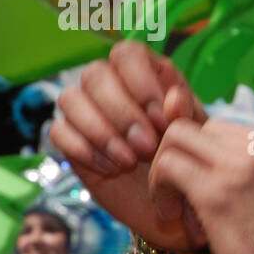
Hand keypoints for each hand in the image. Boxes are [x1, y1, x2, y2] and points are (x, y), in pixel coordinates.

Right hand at [50, 42, 208, 251]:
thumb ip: (186, 113)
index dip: (141, 82)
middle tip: (147, 147)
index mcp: (144, 72)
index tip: (162, 119)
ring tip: (130, 161)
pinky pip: (59, 131)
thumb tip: (173, 96)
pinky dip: (84, 149)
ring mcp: (87, 110)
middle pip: (95, 75)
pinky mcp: (71, 138)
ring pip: (71, 99)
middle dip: (122, 113)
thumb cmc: (186, 157)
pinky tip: (113, 168)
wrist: (170, 200)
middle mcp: (111, 84)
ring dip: (101, 131)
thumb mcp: (194, 136)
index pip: (127, 53)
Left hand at [147, 118, 253, 253]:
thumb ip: (253, 177)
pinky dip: (159, 191)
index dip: (200, 161)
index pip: (219, 130)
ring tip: (174, 212)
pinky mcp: (216, 192)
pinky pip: (167, 166)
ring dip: (164, 173)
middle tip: (182, 203)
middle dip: (178, 162)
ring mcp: (240, 166)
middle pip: (195, 128)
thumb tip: (213, 172)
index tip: (201, 196)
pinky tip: (172, 222)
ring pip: (175, 138)